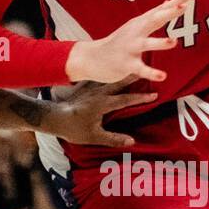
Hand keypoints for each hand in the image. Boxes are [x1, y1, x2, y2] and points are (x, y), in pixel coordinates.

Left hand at [44, 78, 158, 147]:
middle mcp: (98, 92)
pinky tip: (110, 69)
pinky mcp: (83, 87)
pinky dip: (107, 73)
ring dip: (121, 73)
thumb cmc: (73, 128)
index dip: (141, 98)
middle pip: (120, 82)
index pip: (126, 99)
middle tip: (146, 70)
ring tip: (131, 68)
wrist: (53, 117)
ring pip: (110, 78)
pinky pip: (99, 77)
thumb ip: (113, 139)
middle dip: (134, 76)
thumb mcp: (94, 137)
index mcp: (103, 103)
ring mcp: (90, 88)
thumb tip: (132, 141)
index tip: (154, 94)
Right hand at [65, 0, 189, 83]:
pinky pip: (141, 69)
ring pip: (147, 44)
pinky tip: (162, 76)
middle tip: (185, 5)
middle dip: (169, 13)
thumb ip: (153, 16)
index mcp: (139, 23)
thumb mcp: (135, 26)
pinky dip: (151, 72)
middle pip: (154, 20)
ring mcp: (130, 48)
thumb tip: (168, 2)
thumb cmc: (118, 42)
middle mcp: (135, 32)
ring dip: (160, 42)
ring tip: (173, 41)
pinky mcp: (126, 64)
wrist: (92, 58)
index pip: (160, 10)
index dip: (175, 2)